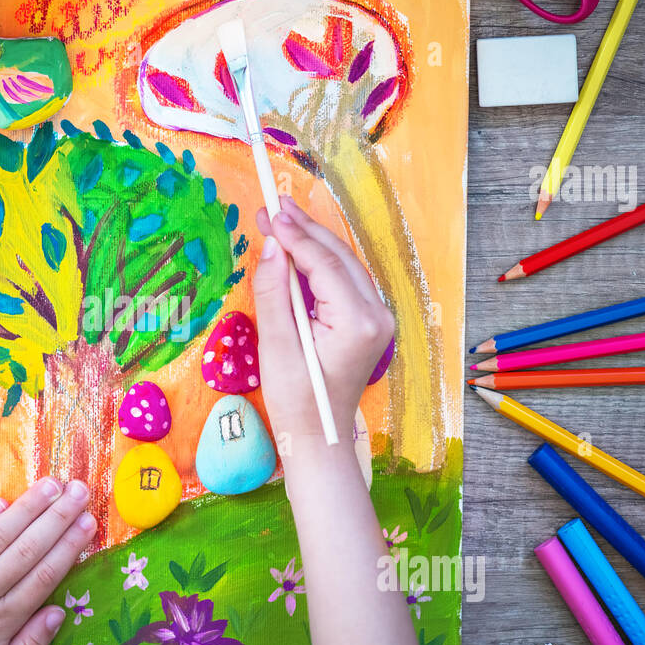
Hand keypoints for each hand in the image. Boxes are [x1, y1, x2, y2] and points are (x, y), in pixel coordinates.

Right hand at [251, 196, 393, 449]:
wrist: (319, 437)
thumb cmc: (296, 400)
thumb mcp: (277, 346)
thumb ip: (274, 293)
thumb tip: (270, 247)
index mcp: (358, 321)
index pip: (324, 264)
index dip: (294, 236)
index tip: (267, 213)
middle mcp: (377, 314)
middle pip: (338, 257)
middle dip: (303, 230)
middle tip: (270, 207)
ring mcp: (377, 318)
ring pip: (343, 265)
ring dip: (311, 242)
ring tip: (279, 221)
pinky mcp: (369, 322)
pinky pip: (343, 280)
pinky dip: (319, 263)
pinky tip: (295, 250)